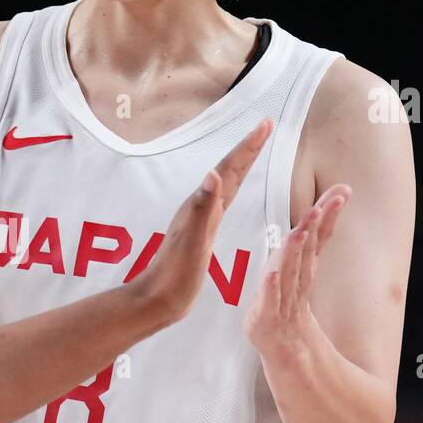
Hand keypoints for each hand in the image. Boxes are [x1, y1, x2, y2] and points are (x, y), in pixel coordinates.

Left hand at [132, 119, 272, 327]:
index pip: (230, 169)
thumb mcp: (193, 240)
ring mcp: (201, 220)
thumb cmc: (175, 274)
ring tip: (253, 150)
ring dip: (241, 165)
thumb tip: (212, 174)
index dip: (248, 147)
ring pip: (226, 184)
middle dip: (248, 148)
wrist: (157, 299)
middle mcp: (201, 208)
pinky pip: (222, 203)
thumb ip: (202, 207)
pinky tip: (230, 193)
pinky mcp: (202, 234)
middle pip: (229, 171)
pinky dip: (232, 190)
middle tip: (265, 126)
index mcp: (202, 207)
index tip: (265, 123)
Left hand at [244, 185, 350, 352]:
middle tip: (319, 207)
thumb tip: (319, 210)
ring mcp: (281, 300)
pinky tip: (271, 275)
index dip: (328, 215)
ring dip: (292, 252)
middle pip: (306, 251)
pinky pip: (268, 301)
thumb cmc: (287, 304)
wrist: (285, 347)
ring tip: (298, 233)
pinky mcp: (265, 317)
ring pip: (288, 273)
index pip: (318, 237)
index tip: (341, 192)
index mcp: (304, 268)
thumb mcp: (299, 270)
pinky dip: (270, 288)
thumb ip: (309, 242)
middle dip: (312, 228)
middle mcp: (297, 281)